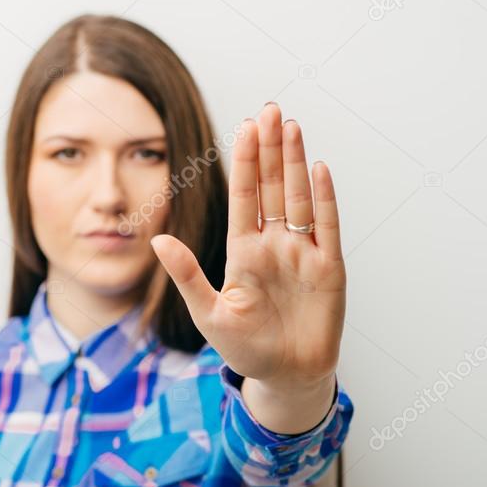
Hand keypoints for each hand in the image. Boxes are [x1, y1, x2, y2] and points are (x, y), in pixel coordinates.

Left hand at [151, 102, 345, 395]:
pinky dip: (325, 198)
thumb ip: (187, 275)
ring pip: (300, 198)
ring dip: (296, 163)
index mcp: (244, 251)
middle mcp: (274, 244)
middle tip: (269, 109)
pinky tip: (319, 168)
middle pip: (273, 187)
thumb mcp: (209, 313)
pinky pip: (327, 227)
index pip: (244, 197)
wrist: (287, 378)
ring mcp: (303, 254)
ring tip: (291, 126)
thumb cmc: (246, 349)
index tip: (245, 127)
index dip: (246, 162)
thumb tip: (157, 240)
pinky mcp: (329, 269)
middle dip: (271, 149)